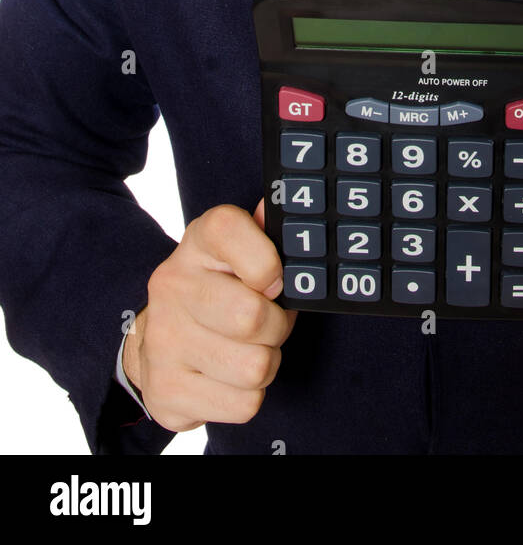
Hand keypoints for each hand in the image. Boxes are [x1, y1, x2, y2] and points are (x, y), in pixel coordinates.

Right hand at [122, 199, 294, 431]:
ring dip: (266, 363)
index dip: (266, 260)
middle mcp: (172, 286)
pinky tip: (229, 376)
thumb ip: (262, 234)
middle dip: (276, 326)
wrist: (159, 339)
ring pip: (255, 367)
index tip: (272, 280)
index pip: (229, 229)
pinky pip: (244, 404)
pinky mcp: (166, 391)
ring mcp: (163, 341)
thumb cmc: (219, 290)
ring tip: (249, 349)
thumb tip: (277, 204)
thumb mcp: (238, 253)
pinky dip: (249, 396)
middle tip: (268, 323)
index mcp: (197, 243)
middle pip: (252, 316)